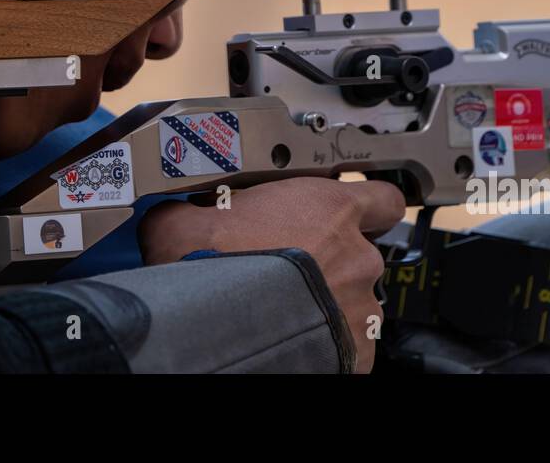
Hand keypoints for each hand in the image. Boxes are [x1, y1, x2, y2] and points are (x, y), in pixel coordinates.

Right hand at [139, 177, 405, 371]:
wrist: (215, 328)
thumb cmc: (212, 267)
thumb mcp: (187, 220)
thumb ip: (194, 208)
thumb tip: (167, 209)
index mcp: (331, 208)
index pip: (383, 198)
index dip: (369, 207)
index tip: (355, 214)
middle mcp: (357, 255)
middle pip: (360, 254)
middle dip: (330, 263)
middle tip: (288, 271)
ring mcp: (361, 306)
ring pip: (354, 301)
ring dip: (327, 303)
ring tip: (284, 310)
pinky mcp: (356, 351)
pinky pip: (349, 343)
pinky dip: (326, 340)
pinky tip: (292, 336)